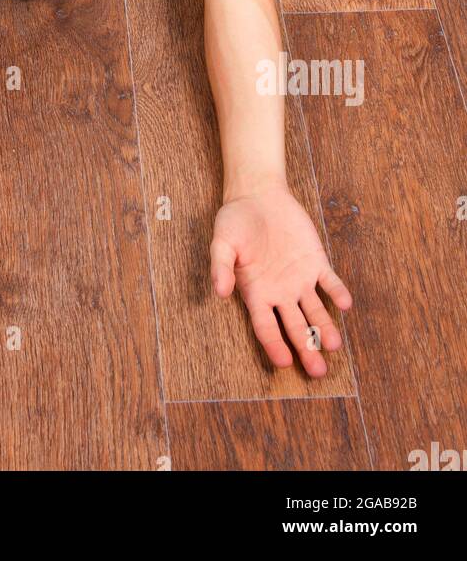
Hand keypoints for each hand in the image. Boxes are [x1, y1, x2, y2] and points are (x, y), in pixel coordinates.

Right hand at [210, 182, 351, 376]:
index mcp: (255, 292)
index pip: (266, 327)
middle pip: (294, 327)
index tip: (285, 362)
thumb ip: (221, 267)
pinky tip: (345, 304)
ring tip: (334, 345)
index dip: (274, 345)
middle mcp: (279, 292)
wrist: (257, 195)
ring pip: (315, 310)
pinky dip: (337, 292)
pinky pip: (329, 282)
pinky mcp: (315, 261)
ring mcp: (299, 278)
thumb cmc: (235, 220)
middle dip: (306, 348)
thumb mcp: (222, 242)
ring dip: (325, 327)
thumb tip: (220, 292)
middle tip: (318, 371)